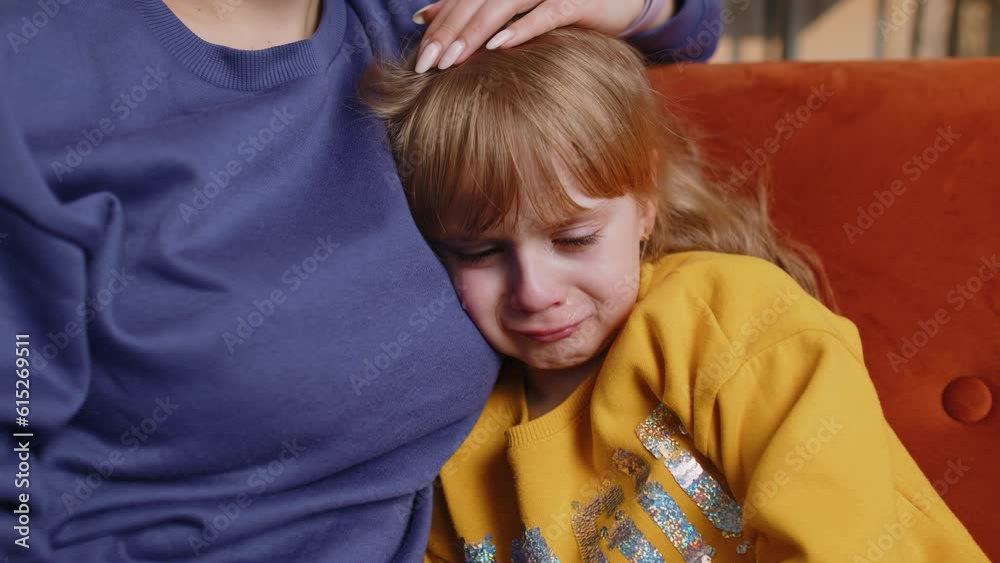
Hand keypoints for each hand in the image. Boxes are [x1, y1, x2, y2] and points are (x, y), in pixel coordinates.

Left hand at [411, 0, 673, 72]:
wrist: (620, 2)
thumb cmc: (560, 7)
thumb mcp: (512, 7)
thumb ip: (471, 7)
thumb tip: (425, 15)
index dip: (441, 24)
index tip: (422, 54)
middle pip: (477, 0)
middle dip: (450, 32)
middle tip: (428, 63)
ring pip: (503, 4)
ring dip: (475, 32)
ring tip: (453, 59)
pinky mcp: (578, 1)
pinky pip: (546, 14)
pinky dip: (521, 28)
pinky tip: (499, 46)